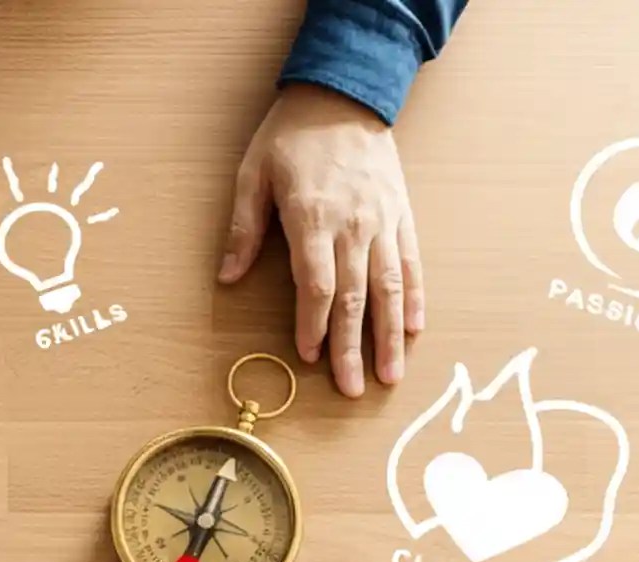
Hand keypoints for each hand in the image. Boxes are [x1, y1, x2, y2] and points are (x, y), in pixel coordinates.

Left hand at [219, 84, 424, 397]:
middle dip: (353, 346)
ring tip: (391, 374)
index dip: (313, 323)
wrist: (343, 95)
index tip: (309, 357)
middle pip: (354, 296)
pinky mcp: (401, 216)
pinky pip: (410, 263)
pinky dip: (412, 297)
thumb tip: (226, 277)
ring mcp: (382, 222)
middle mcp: (353, 225)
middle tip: (355, 389)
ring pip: (388, 287)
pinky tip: (413, 328)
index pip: (316, 284)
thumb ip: (243, 229)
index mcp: (312, 217)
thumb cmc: (290, 137)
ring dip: (389, 335)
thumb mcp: (253, 175)